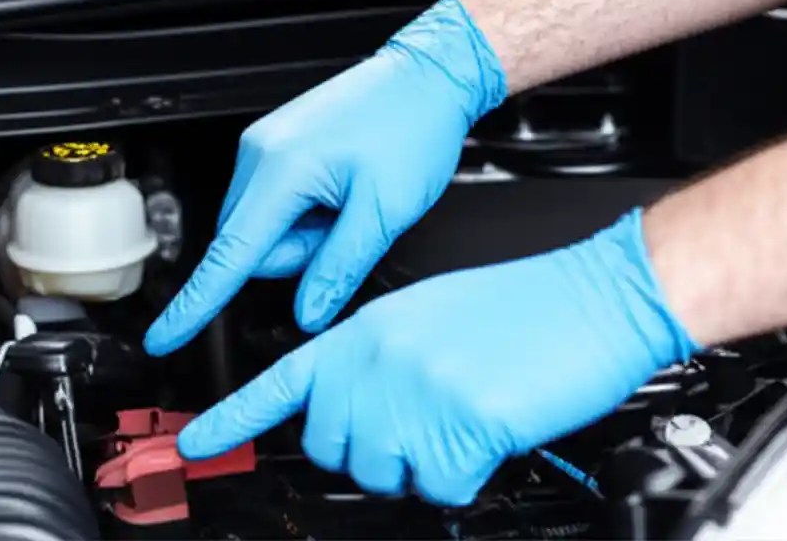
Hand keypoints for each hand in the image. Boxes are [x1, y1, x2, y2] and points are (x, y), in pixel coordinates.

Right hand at [143, 0, 508, 354]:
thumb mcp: (385, 212)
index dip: (195, 306)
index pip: (229, 258)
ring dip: (302, 232)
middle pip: (248, 246)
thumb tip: (308, 311)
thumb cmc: (412, 127)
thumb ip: (338, 268)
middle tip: (346, 226)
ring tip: (347, 201)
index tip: (165, 338)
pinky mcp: (273, 143)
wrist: (427, 75)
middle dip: (296, 254)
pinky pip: (271, 201)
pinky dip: (303, 210)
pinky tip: (338, 189)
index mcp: (281, 171)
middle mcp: (259, 154)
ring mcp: (262, 145)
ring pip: (261, 226)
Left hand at [174, 210, 699, 505]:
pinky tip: (487, 433)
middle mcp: (376, 360)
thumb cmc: (521, 309)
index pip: (278, 383)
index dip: (229, 421)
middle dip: (370, 453)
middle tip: (419, 424)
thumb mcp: (426, 320)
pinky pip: (440, 489)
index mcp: (364, 331)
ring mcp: (414, 392)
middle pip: (332, 450)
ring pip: (381, 476)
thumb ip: (377, 363)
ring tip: (459, 420)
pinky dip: (465, 476)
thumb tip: (354, 415)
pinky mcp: (458, 424)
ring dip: (420, 466)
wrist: (592, 296)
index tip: (194, 445)